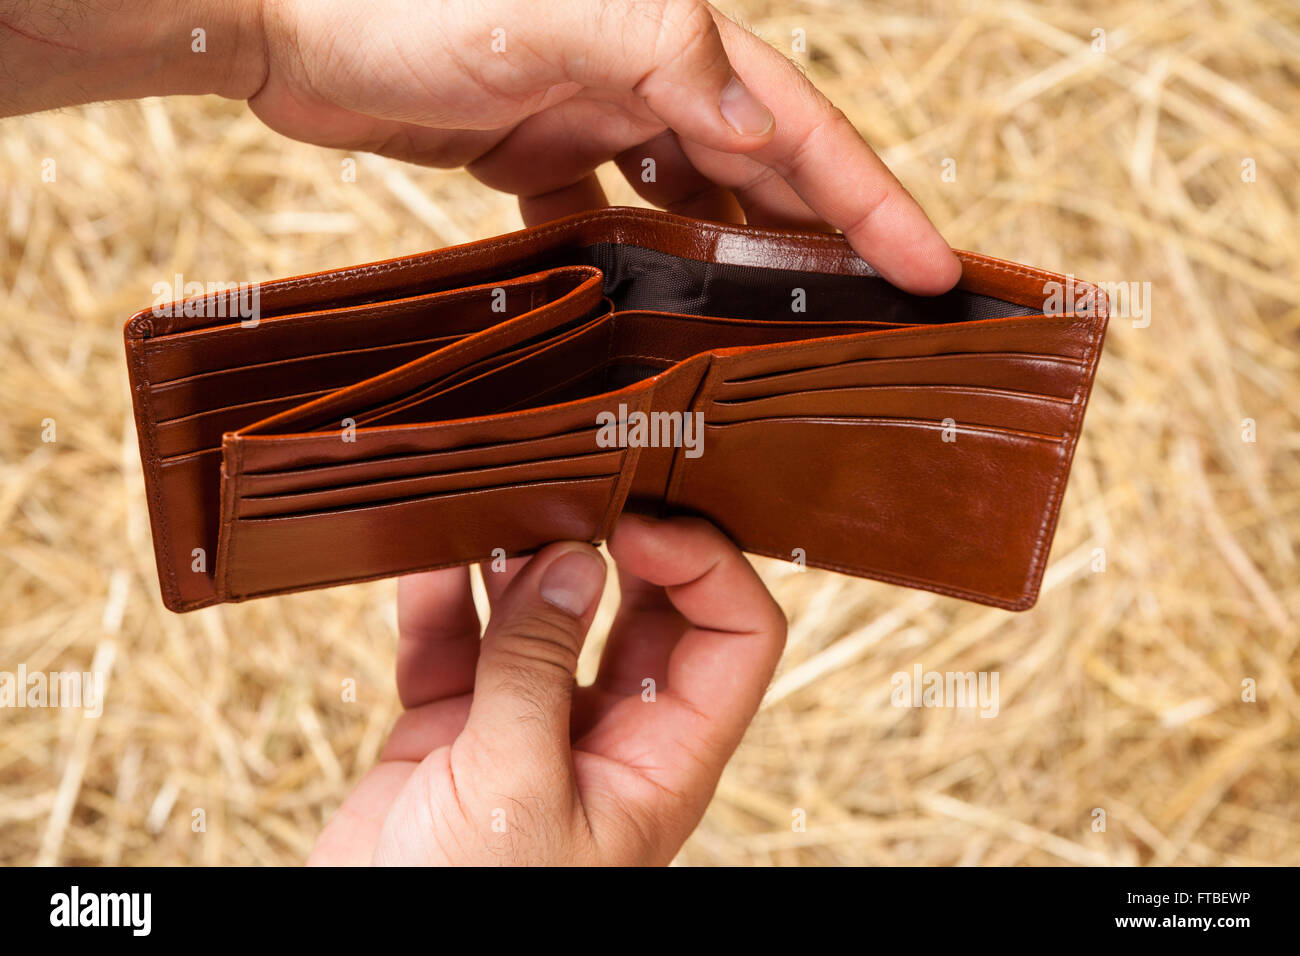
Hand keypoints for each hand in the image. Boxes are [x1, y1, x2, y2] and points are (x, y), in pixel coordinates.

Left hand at [1, 0, 960, 293]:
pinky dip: (643, 260)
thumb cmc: (405, 4)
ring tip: (785, 330)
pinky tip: (654, 308)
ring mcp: (594, 120)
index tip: (932, 268)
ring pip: (697, 201)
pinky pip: (614, 218)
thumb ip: (662, 52)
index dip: (872, 199)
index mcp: (670, 46)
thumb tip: (761, 126)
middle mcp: (646, 80)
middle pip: (765, 170)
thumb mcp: (544, 15)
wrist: (288, 24)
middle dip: (829, 238)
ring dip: (743, 258)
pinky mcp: (538, 157)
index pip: (799, 129)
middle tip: (884, 316)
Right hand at [307, 514, 786, 865]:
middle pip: (642, 609)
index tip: (640, 526)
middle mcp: (603, 732)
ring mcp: (527, 722)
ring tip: (493, 510)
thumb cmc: (472, 902)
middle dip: (615, 545)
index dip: (706, 568)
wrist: (373, 949)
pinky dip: (439, 596)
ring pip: (543, 614)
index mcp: (660, 759)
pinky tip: (427, 554)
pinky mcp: (453, 722)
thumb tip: (573, 556)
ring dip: (519, 562)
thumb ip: (537, 667)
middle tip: (576, 491)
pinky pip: (455, 638)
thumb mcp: (516, 785)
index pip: (733, 639)